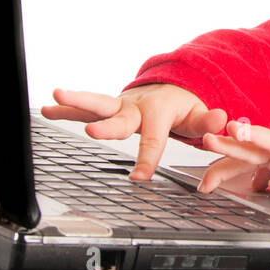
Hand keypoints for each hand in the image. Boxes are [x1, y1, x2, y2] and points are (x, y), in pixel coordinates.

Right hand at [41, 84, 228, 180]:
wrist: (169, 90)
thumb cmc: (182, 108)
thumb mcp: (200, 116)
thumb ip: (209, 121)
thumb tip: (223, 118)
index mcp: (158, 112)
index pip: (153, 140)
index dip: (147, 160)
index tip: (139, 179)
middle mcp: (135, 106)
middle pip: (119, 117)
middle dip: (106, 126)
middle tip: (92, 132)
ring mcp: (119, 105)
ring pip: (96, 104)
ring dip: (75, 101)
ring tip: (54, 98)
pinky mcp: (109, 107)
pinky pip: (85, 108)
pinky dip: (65, 108)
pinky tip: (46, 109)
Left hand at [198, 121, 269, 198]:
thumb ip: (267, 174)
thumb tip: (253, 185)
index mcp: (268, 151)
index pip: (239, 158)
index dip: (220, 170)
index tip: (203, 185)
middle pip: (248, 145)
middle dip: (226, 142)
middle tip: (206, 138)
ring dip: (252, 138)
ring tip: (234, 135)